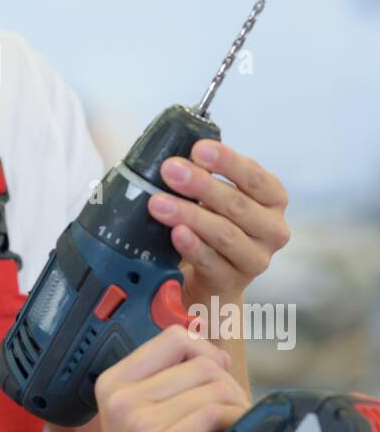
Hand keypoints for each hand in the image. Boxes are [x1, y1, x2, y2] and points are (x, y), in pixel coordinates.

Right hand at [96, 325, 250, 431]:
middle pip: (201, 362)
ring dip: (234, 411)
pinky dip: (233, 426)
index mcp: (113, 382)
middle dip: (228, 389)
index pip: (176, 336)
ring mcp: (135, 422)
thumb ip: (172, 382)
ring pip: (212, 387)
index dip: (206, 355)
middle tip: (227, 424)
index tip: (215, 386)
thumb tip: (216, 353)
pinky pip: (213, 415)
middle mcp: (119, 397)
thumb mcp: (148, 421)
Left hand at [146, 140, 290, 312]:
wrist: (212, 278)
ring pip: (224, 233)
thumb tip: (176, 157)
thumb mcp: (218, 197)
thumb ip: (207, 175)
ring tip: (159, 202)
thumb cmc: (216, 224)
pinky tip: (176, 234)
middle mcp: (272, 229)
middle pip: (237, 204)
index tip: (199, 149)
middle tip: (170, 170)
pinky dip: (193, 246)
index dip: (227, 161)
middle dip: (200, 184)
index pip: (254, 177)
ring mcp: (256, 259)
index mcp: (273, 199)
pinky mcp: (233, 282)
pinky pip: (212, 262)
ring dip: (189, 214)